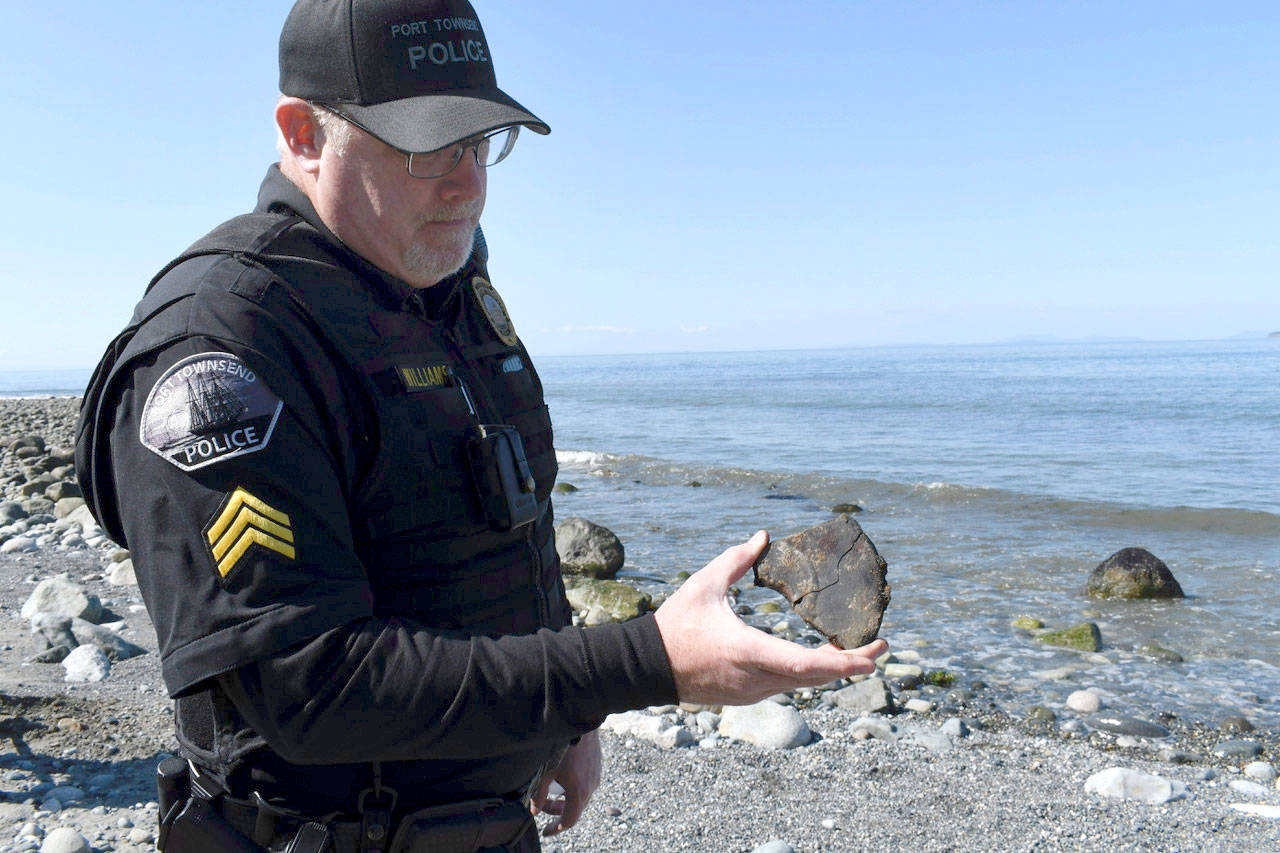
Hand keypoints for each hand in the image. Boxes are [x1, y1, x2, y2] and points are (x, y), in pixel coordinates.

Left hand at [531, 729, 601, 836]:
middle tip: (542, 806)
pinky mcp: (597, 767)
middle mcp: (590, 787)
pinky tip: (563, 778)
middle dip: (557, 811)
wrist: (581, 724)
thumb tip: (534, 810)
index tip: (547, 830)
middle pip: (575, 810)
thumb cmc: (563, 747)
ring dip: (566, 799)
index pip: (569, 820)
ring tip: (551, 790)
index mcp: (578, 792)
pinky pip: (586, 786)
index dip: (556, 828)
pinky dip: (574, 789)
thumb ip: (538, 794)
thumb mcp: (546, 772)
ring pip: (581, 797)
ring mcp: (595, 777)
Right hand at [654, 530, 887, 705]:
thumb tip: (762, 538)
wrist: (646, 668)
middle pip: (815, 677)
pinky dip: (808, 672)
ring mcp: (752, 691)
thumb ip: (736, 560)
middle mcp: (755, 678)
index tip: (872, 655)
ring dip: (830, 668)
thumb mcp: (704, 585)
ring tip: (856, 648)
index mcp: (747, 650)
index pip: (805, 664)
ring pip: (803, 683)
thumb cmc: (675, 625)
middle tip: (881, 646)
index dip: (843, 662)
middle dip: (852, 663)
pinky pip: (786, 684)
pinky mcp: (747, 696)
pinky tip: (820, 657)